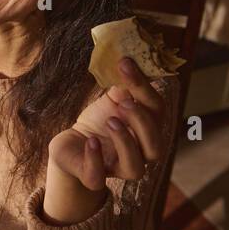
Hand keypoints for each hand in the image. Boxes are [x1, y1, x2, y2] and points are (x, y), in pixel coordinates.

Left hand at [42, 57, 165, 223]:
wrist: (72, 145)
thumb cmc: (98, 121)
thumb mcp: (111, 99)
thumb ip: (124, 83)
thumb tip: (128, 52)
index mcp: (148, 129)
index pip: (156, 109)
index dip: (144, 87)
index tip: (125, 62)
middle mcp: (140, 152)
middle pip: (155, 144)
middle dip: (142, 122)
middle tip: (125, 102)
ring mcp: (118, 168)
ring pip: (136, 167)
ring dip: (126, 142)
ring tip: (111, 120)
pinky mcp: (94, 177)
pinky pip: (98, 177)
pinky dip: (96, 159)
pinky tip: (90, 141)